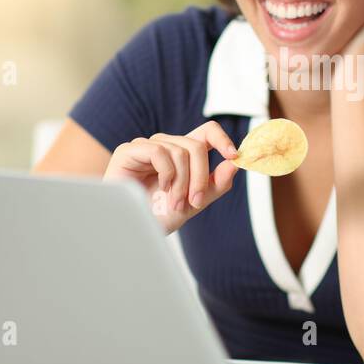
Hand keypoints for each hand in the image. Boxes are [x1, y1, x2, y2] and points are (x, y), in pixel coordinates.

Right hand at [104, 120, 239, 232]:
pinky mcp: (130, 150)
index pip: (207, 132)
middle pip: (197, 146)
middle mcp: (166, 146)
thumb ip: (215, 184)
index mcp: (182, 155)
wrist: (129, 231)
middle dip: (201, 177)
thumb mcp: (194, 202)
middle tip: (195, 202)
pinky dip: (166, 173)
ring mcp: (147, 146)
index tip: (234, 155)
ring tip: (175, 203)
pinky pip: (160, 151)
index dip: (223, 139)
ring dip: (182, 182)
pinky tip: (161, 188)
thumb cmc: (157, 217)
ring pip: (181, 151)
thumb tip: (234, 164)